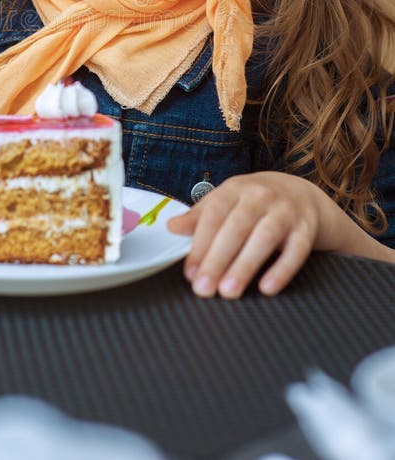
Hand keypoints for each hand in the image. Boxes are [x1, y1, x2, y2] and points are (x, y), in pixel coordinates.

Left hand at [167, 170, 361, 299]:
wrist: (302, 193)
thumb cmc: (254, 202)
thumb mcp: (227, 201)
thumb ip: (200, 216)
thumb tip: (172, 227)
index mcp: (236, 188)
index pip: (214, 214)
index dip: (200, 244)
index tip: (189, 272)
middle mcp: (261, 196)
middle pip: (236, 227)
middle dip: (217, 259)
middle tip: (203, 288)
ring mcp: (286, 210)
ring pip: (264, 238)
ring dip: (245, 265)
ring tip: (229, 291)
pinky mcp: (306, 228)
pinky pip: (297, 250)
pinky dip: (282, 270)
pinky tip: (267, 288)